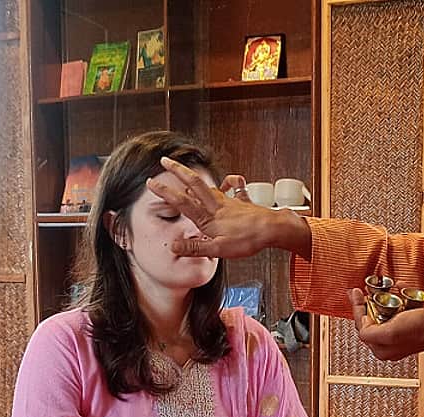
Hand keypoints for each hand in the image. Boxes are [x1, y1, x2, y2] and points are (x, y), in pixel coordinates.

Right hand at [147, 158, 304, 258]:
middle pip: (194, 183)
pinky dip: (231, 183)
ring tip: (187, 174)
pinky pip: (236, 189)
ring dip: (196, 178)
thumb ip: (194, 247)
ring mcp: (230, 202)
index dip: (165, 192)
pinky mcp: (243, 203)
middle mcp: (217, 205)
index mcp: (208, 217)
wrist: (273, 229)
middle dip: (178, 171)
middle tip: (165, 160)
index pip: (181, 202)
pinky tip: (229, 182)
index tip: (151, 182)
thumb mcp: (218, 249)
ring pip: (210, 186)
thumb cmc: (247, 240)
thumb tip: (172, 247)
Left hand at [350, 288, 423, 360]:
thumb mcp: (389, 332)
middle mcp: (390, 343)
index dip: (356, 307)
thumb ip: (369, 331)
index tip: (355, 293)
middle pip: (372, 318)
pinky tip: (402, 288)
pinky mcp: (413, 324)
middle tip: (365, 289)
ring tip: (386, 286)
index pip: (361, 325)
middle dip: (370, 301)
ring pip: (386, 311)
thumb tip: (363, 322)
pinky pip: (401, 308)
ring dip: (386, 296)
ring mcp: (401, 333)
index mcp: (381, 348)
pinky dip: (400, 296)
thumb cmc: (421, 330)